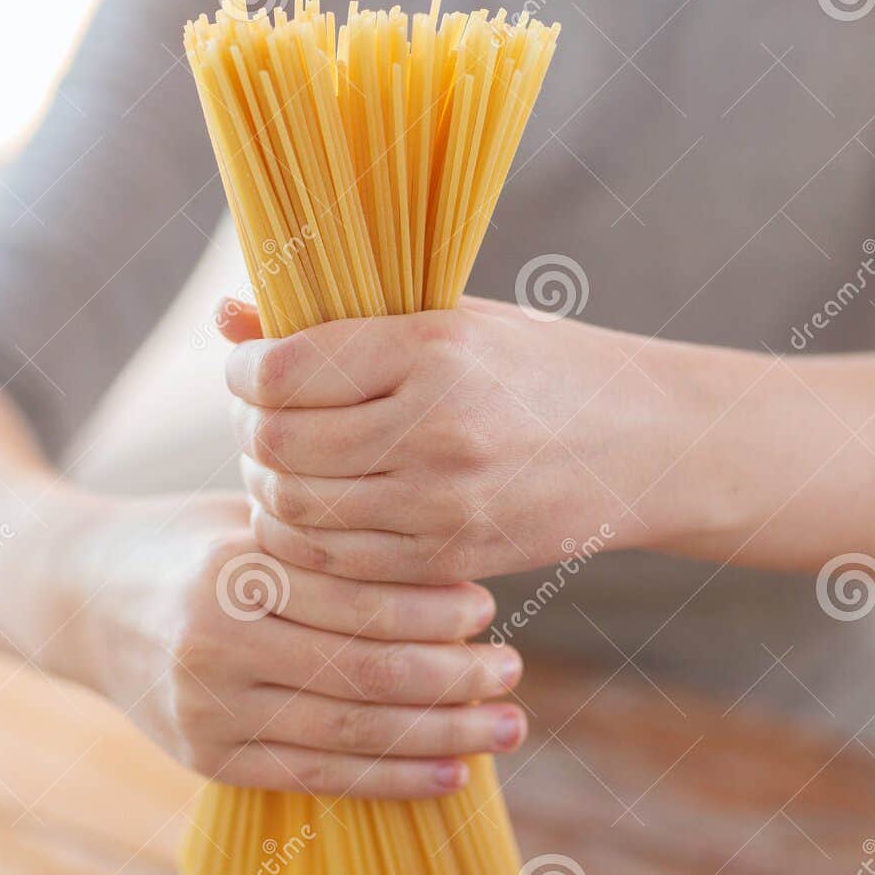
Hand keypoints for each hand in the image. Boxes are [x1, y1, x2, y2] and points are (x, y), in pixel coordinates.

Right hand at [38, 489, 525, 798]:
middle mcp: (213, 642)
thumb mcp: (249, 519)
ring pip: (348, 732)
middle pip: (362, 671)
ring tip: (504, 726)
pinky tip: (449, 774)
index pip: (357, 598)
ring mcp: (205, 710)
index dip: (432, 608)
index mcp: (230, 567)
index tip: (486, 606)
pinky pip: (315, 776)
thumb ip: (331, 547)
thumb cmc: (189, 546)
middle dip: (453, 679)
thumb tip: (455, 574)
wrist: (79, 599)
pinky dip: (390, 780)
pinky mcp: (205, 759)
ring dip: (441, 736)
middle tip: (512, 672)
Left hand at [221, 296, 688, 584]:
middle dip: (247, 431)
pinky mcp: (453, 554)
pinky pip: (339, 560)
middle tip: (256, 417)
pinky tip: (316, 510)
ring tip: (282, 464)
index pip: (282, 371)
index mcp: (432, 348)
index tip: (245, 366)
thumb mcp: (450, 320)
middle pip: (278, 445)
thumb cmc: (540, 367)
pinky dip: (306, 538)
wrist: (648, 444)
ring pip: (297, 509)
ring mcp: (444, 500)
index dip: (241, 371)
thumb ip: (338, 322)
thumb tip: (227, 314)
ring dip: (268, 488)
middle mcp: (435, 425)